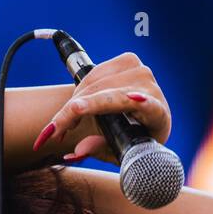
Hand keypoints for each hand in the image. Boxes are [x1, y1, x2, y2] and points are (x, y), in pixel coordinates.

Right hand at [32, 52, 171, 165]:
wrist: (150, 119)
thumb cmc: (137, 138)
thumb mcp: (123, 152)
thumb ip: (100, 150)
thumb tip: (75, 153)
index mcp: (158, 113)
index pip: (135, 105)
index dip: (109, 104)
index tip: (80, 107)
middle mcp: (151, 87)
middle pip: (105, 95)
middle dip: (74, 112)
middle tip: (54, 133)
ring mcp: (139, 70)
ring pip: (94, 83)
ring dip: (73, 103)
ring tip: (63, 125)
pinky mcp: (127, 60)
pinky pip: (93, 74)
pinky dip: (79, 91)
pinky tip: (74, 108)